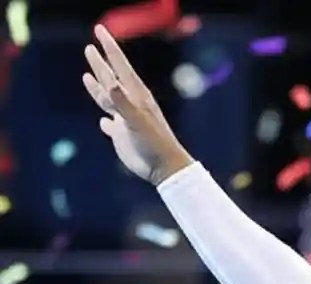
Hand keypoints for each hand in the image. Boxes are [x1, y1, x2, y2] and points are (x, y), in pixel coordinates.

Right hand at [82, 25, 192, 184]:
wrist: (163, 167)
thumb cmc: (154, 143)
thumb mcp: (138, 122)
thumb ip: (124, 104)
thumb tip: (111, 85)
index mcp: (136, 96)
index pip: (120, 66)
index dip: (109, 48)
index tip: (99, 30)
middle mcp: (130, 105)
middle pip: (111, 79)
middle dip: (100, 63)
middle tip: (89, 47)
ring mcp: (126, 120)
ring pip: (108, 99)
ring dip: (98, 87)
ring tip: (88, 75)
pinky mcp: (123, 136)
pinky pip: (111, 125)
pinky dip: (105, 122)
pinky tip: (104, 121)